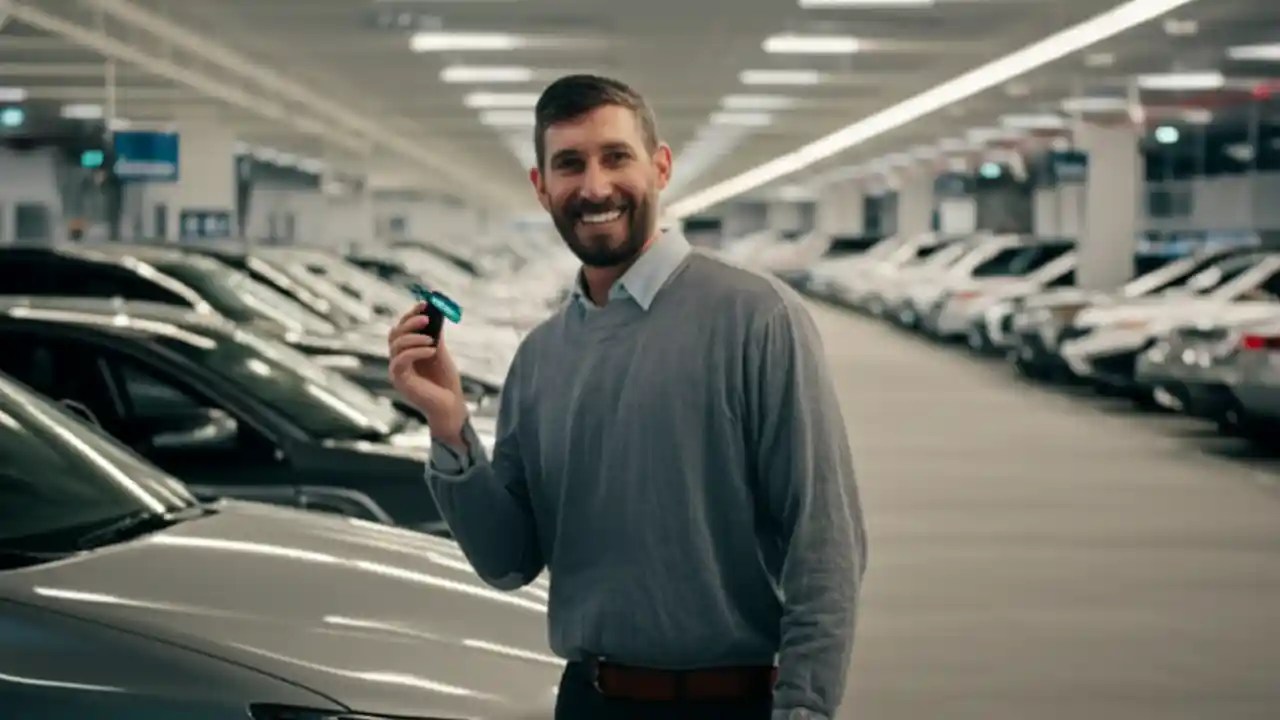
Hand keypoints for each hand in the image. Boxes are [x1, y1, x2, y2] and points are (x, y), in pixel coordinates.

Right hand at [388, 302, 468, 443]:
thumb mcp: (440, 354)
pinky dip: (416, 351)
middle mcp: (398, 360)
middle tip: (427, 318)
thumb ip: (434, 337)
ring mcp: (397, 371)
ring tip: (432, 340)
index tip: (425, 304)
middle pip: (394, 334)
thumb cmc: (445, 382)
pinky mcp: (400, 381)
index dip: (411, 315)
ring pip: (395, 345)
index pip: (401, 328)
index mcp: (405, 352)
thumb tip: (434, 314)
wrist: (450, 406)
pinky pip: (401, 360)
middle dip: (410, 323)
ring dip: (413, 337)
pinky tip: (432, 350)